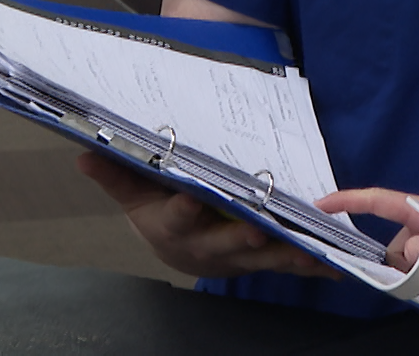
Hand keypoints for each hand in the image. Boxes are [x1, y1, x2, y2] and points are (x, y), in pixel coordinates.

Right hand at [75, 153, 337, 279]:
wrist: (178, 249)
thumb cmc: (158, 212)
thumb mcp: (135, 194)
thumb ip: (116, 175)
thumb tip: (84, 153)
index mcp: (175, 228)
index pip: (177, 218)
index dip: (183, 210)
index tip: (190, 199)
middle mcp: (207, 247)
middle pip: (225, 244)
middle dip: (241, 239)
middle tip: (258, 232)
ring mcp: (237, 257)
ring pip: (262, 259)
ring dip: (285, 255)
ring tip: (308, 251)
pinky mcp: (261, 260)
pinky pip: (287, 263)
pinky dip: (309, 265)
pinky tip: (333, 265)